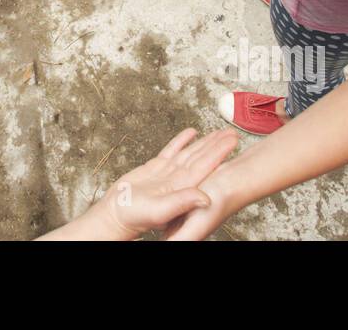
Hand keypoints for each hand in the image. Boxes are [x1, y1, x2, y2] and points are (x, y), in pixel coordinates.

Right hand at [76, 128, 237, 239]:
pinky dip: (181, 141)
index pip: (205, 166)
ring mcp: (168, 173)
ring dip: (203, 142)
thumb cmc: (135, 216)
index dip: (219, 153)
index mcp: (183, 188)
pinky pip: (172, 151)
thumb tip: (207, 199)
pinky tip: (191, 132)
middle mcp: (179, 180)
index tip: (231, 141)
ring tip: (217, 131)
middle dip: (216, 144)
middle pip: (201, 157)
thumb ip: (182, 202)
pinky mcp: (155, 168)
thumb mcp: (159, 210)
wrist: (116, 214)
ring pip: (189, 153)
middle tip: (231, 132)